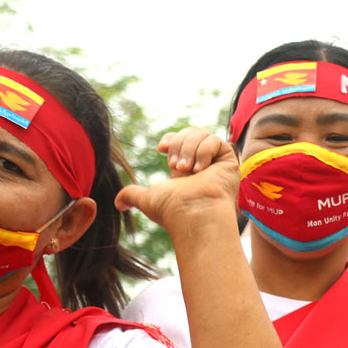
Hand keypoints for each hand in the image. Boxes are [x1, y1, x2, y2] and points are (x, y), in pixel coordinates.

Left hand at [114, 128, 239, 233]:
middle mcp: (202, 164)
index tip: (160, 148)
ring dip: (189, 149)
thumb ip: (132, 195)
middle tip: (175, 166)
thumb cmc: (173, 210)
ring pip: (202, 134)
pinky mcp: (229, 162)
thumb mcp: (147, 199)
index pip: (181, 139)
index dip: (171, 138)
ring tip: (187, 169)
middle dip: (178, 145)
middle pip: (190, 133)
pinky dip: (204, 151)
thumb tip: (117, 204)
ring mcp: (217, 163)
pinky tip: (200, 169)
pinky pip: (216, 140)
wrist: (193, 215)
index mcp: (185, 169)